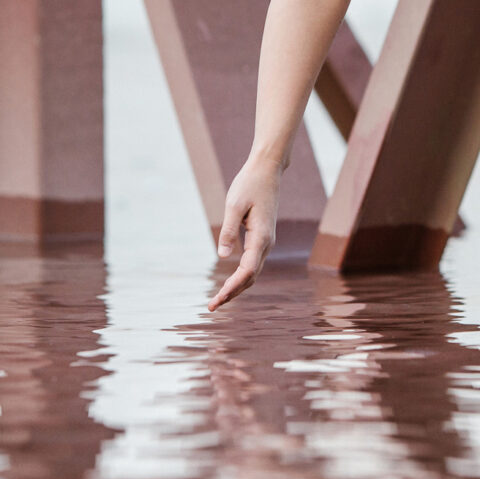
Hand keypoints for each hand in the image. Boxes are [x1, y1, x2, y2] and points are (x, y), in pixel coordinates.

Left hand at [208, 157, 282, 310]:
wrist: (267, 171)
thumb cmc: (249, 184)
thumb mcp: (234, 205)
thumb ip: (229, 231)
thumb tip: (222, 257)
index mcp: (261, 237)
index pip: (247, 271)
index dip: (232, 288)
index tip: (217, 300)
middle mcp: (267, 243)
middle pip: (251, 277)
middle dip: (232, 293)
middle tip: (212, 307)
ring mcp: (266, 242)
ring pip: (253, 273)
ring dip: (237, 288)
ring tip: (218, 300)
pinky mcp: (262, 238)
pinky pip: (253, 263)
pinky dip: (241, 277)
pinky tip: (230, 283)